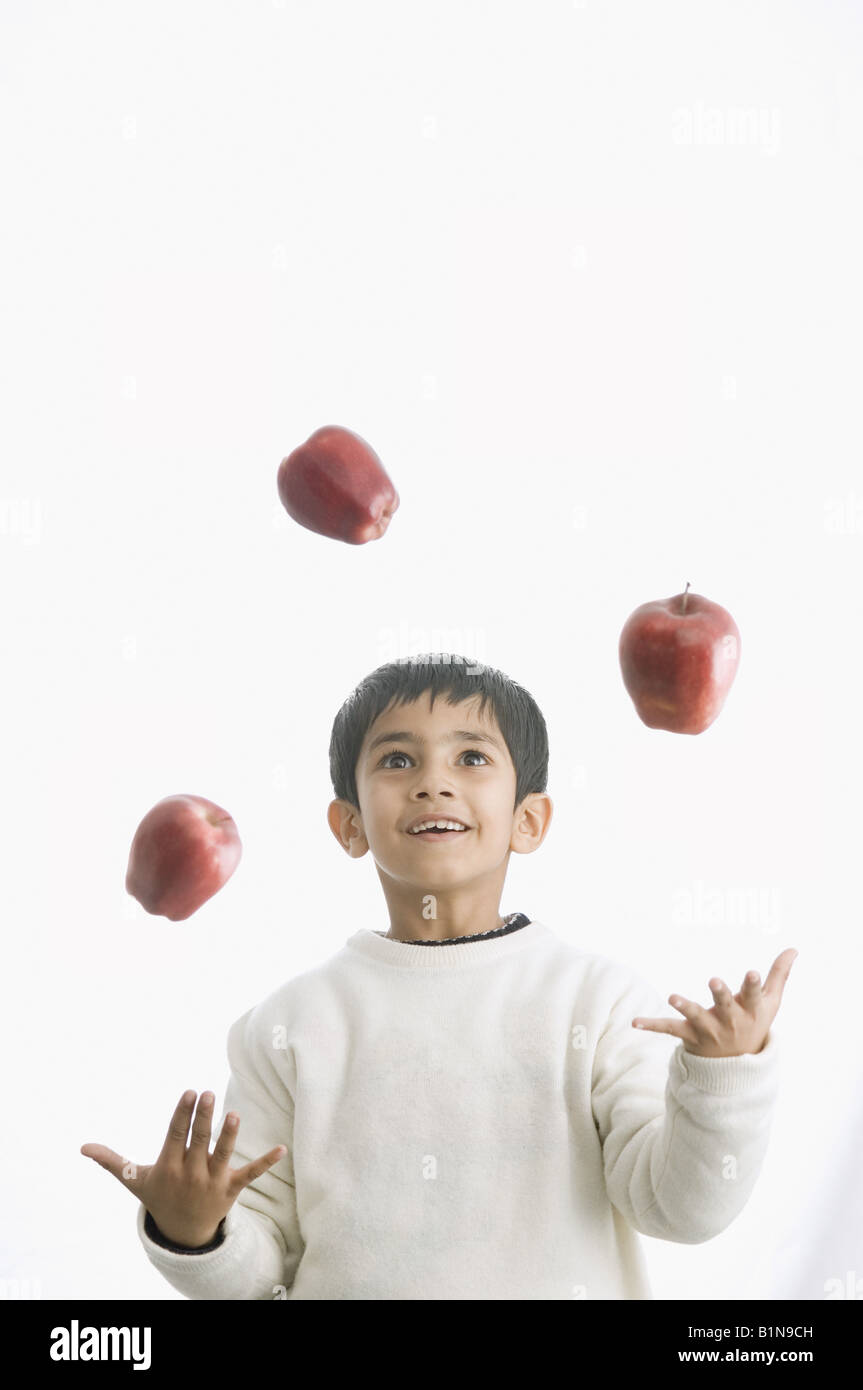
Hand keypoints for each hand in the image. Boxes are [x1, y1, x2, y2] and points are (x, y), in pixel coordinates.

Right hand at [81, 1089, 286, 1247]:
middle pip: (198, 1141)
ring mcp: (212, 1182)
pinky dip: (266, 1163)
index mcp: (169, 1167)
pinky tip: (281, 1149)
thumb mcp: (135, 1181)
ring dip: (230, 1136)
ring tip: (234, 1115)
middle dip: (202, 1118)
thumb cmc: (159, 1198)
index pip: (176, 1135)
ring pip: (224, 1155)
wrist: (182, 1234)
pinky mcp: (232, 1189)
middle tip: (207, 1093)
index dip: (182, 1114)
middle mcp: (191, 1173)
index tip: (188, 1093)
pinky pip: (251, 1174)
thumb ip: (111, 1161)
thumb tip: (82, 1147)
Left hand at [631, 948, 797, 1057]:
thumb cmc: (755, 1022)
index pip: (752, 995)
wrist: (737, 1064)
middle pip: (724, 1006)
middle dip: (720, 994)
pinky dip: (652, 1025)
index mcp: (750, 1010)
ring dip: (685, 1007)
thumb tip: (793, 948)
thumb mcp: (771, 1002)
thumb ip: (779, 974)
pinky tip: (634, 1022)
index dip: (752, 985)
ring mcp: (708, 1029)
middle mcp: (729, 1020)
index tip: (752, 973)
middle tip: (714, 980)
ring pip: (695, 1017)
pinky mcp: (689, 1034)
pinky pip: (669, 1029)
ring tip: (673, 996)